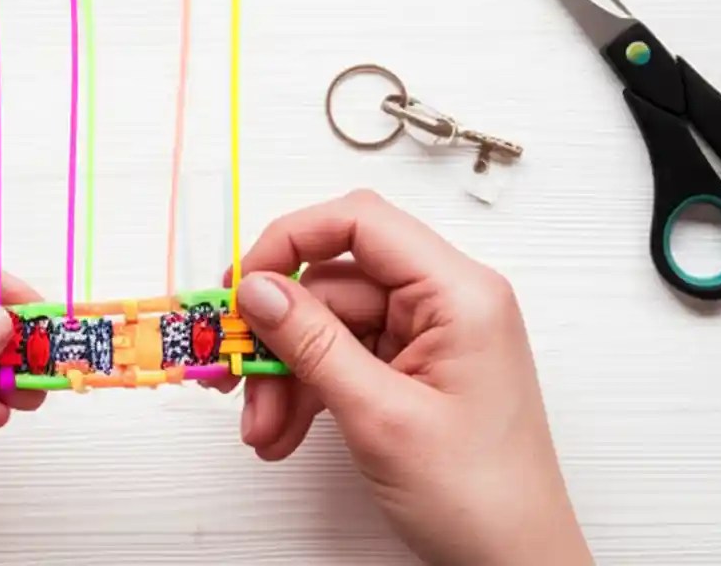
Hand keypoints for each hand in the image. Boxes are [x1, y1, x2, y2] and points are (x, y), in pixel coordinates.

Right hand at [226, 190, 590, 565]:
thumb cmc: (482, 498)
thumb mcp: (379, 415)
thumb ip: (312, 342)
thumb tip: (258, 288)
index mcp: (459, 294)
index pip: (360, 222)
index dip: (291, 241)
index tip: (243, 286)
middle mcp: (446, 304)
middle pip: (333, 284)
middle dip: (279, 336)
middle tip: (238, 376)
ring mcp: (429, 338)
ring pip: (329, 327)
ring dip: (286, 375)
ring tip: (265, 429)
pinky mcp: (414, 371)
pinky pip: (342, 360)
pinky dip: (307, 393)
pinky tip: (285, 432)